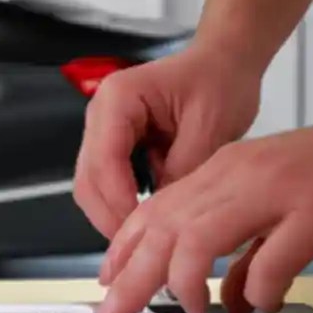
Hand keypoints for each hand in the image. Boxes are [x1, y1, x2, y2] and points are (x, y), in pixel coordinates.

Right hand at [74, 43, 263, 238]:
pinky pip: (109, 181)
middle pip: (88, 178)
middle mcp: (101, 114)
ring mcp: (104, 130)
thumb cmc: (219, 81)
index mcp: (118, 99)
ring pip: (92, 184)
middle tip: (140, 249)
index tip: (142, 232)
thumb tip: (167, 221)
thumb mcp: (210, 128)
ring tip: (143, 242)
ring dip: (113, 214)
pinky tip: (146, 223)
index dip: (119, 201)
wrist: (225, 63)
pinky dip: (123, 204)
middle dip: (109, 216)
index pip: (105, 160)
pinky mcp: (116, 144)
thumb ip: (183, 173)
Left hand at [95, 106, 312, 312]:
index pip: (157, 208)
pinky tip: (263, 303)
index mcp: (229, 168)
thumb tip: (229, 298)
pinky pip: (274, 257)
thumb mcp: (281, 203)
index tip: (108, 282)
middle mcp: (243, 173)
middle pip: (165, 226)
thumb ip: (248, 247)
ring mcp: (278, 189)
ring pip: (200, 236)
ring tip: (189, 310)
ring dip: (184, 280)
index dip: (124, 248)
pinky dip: (261, 287)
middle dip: (133, 275)